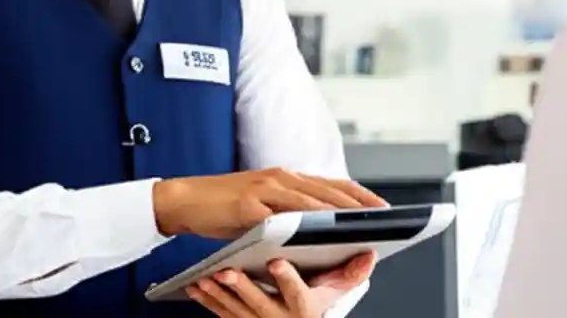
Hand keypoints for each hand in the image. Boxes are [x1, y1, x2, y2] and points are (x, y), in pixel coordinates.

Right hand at [153, 169, 386, 239]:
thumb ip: (291, 211)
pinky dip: (299, 222)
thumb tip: (321, 229)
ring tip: (359, 225)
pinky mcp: (248, 203)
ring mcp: (264, 188)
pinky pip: (278, 214)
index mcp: (287, 177)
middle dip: (358, 205)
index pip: (333, 185)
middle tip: (383, 218)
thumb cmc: (225, 206)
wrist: (186, 199)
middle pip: (328, 191)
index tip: (384, 207)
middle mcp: (280, 177)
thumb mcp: (265, 204)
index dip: (360, 195)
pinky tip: (314, 232)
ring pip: (309, 200)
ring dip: (336, 213)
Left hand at [187, 251, 376, 317]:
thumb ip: (348, 275)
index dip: (287, 280)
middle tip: (228, 271)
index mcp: (306, 310)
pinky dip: (208, 301)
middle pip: (260, 306)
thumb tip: (369, 255)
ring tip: (206, 276)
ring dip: (219, 294)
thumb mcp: (332, 294)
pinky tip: (196, 286)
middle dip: (243, 289)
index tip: (276, 262)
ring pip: (236, 312)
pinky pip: (222, 315)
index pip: (299, 296)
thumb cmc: (310, 308)